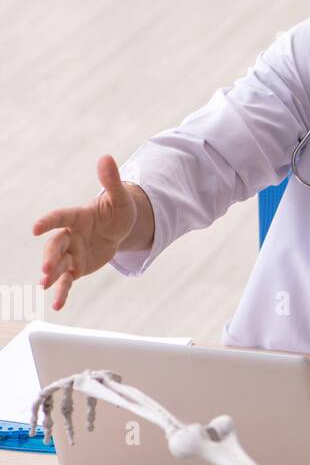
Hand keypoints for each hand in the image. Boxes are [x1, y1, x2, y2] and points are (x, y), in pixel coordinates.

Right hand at [32, 154, 136, 309]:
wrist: (120, 229)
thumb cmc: (118, 211)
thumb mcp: (120, 198)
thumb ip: (111, 181)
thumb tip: (107, 158)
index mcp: (77, 216)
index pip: (60, 217)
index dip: (48, 222)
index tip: (35, 228)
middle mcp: (70, 235)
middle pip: (56, 245)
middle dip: (50, 256)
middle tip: (45, 268)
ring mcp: (72, 253)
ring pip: (58, 264)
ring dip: (51, 274)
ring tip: (44, 285)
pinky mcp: (77, 268)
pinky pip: (67, 281)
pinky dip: (62, 293)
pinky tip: (57, 306)